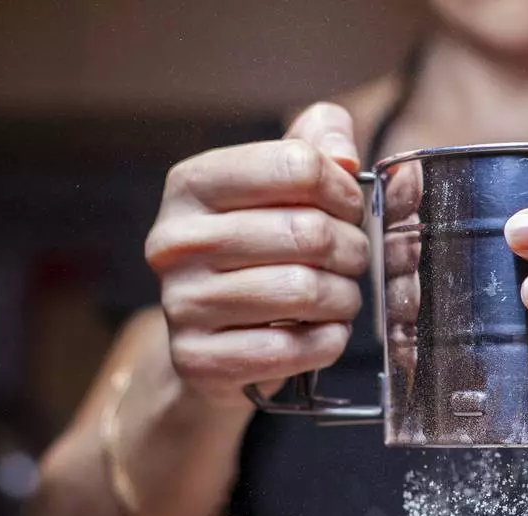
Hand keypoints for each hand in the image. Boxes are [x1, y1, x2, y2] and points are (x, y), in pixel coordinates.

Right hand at [144, 103, 367, 407]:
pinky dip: (328, 342)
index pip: (297, 165)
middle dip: (352, 250)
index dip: (345, 190)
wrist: (215, 340)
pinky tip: (323, 333)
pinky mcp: (197, 359)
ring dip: (344, 298)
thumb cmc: (260, 252)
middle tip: (351, 261)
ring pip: (305, 292)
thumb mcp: (281, 186)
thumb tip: (343, 153)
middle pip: (309, 232)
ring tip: (339, 297)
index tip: (350, 210)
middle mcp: (176, 241)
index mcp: (193, 184)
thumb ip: (316, 144)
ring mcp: (181, 303)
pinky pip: (292, 348)